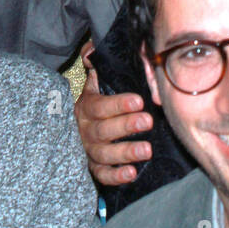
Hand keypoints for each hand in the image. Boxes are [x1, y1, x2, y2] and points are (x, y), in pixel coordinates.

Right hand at [74, 43, 152, 185]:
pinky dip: (115, 176)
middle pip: (103, 130)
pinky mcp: (93, 167)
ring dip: (125, 152)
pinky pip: (101, 175)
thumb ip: (95, 62)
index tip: (139, 100)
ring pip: (103, 154)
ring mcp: (88, 150)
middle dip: (126, 126)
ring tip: (147, 150)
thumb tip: (91, 51)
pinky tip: (132, 173)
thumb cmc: (98, 100)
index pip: (100, 105)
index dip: (119, 103)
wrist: (80, 127)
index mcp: (86, 106)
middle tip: (148, 121)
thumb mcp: (95, 80)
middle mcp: (85, 129)